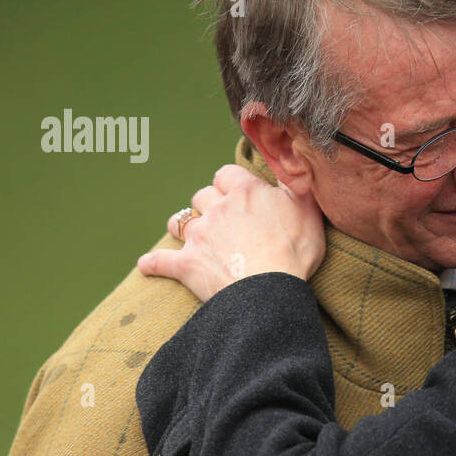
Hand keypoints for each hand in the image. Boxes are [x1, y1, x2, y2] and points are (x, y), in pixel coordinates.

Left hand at [138, 165, 326, 301]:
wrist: (269, 291)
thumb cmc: (294, 252)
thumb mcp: (307, 211)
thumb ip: (295, 185)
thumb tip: (290, 164)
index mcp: (245, 192)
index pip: (227, 173)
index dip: (231, 183)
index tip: (238, 193)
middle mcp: (217, 208)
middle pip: (202, 195)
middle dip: (209, 203)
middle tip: (221, 218)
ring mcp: (198, 236)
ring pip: (179, 220)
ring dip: (182, 225)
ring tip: (191, 234)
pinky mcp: (186, 264)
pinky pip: (160, 261)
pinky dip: (153, 263)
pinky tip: (147, 266)